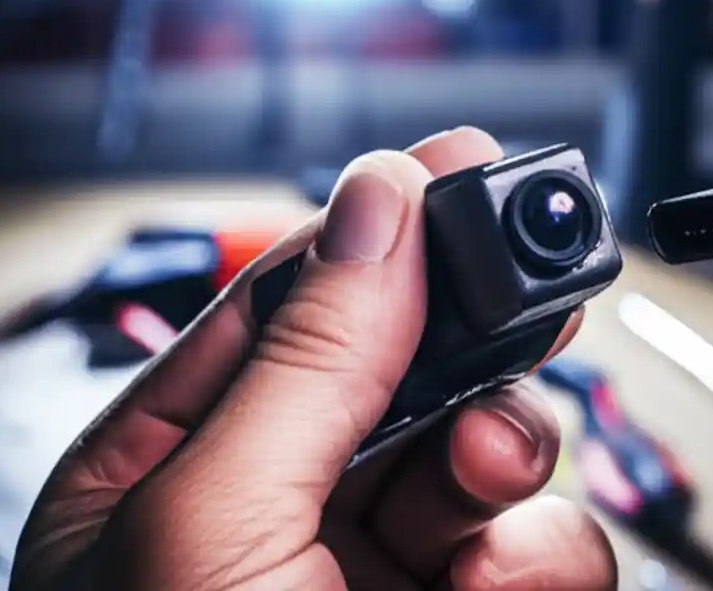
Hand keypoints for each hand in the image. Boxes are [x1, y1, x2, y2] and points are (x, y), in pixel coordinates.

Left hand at [11, 128, 615, 589]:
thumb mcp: (214, 534)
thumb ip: (307, 363)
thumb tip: (376, 207)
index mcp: (173, 473)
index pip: (285, 306)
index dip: (372, 226)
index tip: (451, 164)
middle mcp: (282, 514)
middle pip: (400, 365)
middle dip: (463, 340)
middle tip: (522, 293)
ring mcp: (383, 571)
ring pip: (488, 452)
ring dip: (500, 461)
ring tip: (472, 496)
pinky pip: (539, 548)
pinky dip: (536, 558)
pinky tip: (490, 586)